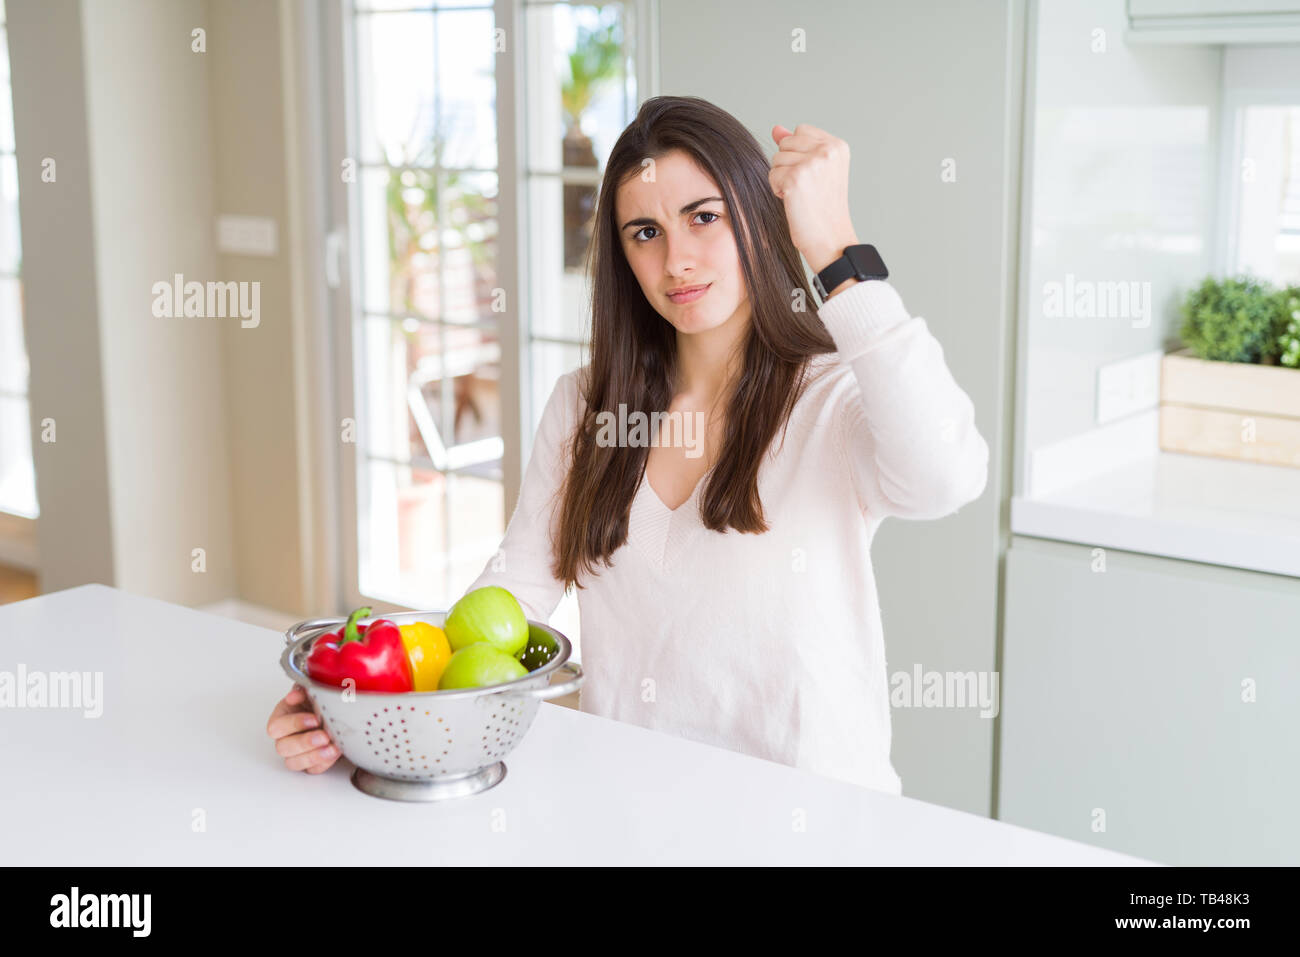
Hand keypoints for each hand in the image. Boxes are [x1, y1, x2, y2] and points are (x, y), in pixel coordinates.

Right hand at [266, 683, 340, 773]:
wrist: (338, 711)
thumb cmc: (320, 701)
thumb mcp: (312, 690)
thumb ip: (303, 690)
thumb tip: (294, 695)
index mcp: (281, 717)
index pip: (275, 727)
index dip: (294, 724)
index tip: (315, 719)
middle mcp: (285, 737)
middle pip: (283, 748)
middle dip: (305, 742)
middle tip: (324, 735)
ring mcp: (296, 753)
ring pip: (294, 763)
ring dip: (314, 756)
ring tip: (332, 748)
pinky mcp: (310, 764)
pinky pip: (313, 769)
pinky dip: (325, 762)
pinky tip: (335, 752)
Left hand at [769, 123, 859, 273]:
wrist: (831, 240)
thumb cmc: (823, 209)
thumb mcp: (816, 171)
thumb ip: (798, 146)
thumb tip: (776, 128)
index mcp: (838, 146)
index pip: (801, 130)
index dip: (797, 153)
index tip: (811, 176)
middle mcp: (827, 150)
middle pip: (786, 143)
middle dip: (788, 165)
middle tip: (807, 188)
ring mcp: (812, 162)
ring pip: (776, 159)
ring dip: (782, 179)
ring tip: (801, 196)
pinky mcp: (796, 177)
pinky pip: (772, 175)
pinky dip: (778, 190)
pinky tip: (794, 202)